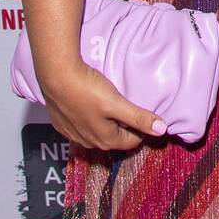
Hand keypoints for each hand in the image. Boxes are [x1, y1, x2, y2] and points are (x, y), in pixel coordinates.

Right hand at [38, 58, 166, 150]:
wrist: (56, 76)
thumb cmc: (87, 89)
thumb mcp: (117, 103)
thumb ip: (139, 118)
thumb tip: (162, 130)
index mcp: (106, 140)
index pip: (132, 141)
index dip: (141, 128)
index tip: (144, 113)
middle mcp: (89, 142)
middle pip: (115, 138)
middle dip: (125, 126)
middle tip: (127, 106)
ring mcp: (73, 135)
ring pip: (98, 132)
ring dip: (106, 123)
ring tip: (109, 104)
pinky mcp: (62, 125)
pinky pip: (82, 127)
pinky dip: (89, 119)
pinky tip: (89, 104)